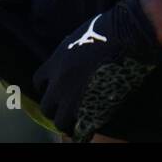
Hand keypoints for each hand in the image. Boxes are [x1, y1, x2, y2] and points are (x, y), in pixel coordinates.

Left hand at [32, 0, 161, 141]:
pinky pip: (81, 129)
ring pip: (60, 122)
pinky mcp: (94, 106)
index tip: (54, 90)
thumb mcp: (76, 37)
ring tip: (75, 122)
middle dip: (54, 109)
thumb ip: (68, 51)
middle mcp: (60, 82)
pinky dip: (83, 131)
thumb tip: (68, 55)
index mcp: (55, 63)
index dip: (46, 88)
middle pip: (46, 106)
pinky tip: (88, 129)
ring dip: (66, 122)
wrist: (124, 36)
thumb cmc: (104, 30)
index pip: (38, 81)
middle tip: (64, 109)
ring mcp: (76, 96)